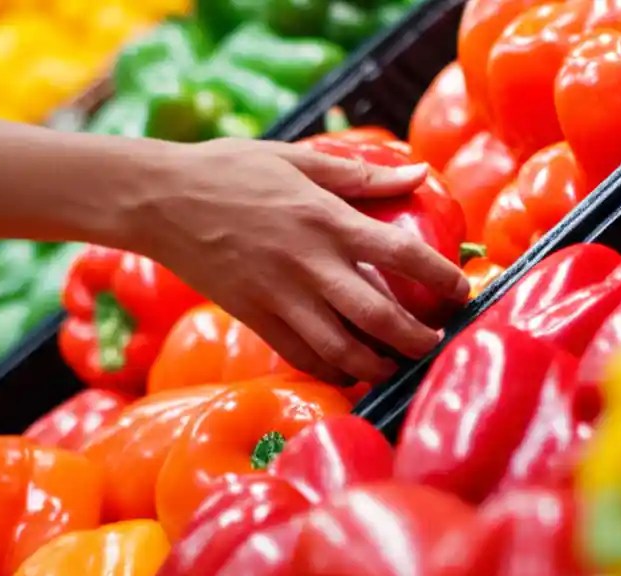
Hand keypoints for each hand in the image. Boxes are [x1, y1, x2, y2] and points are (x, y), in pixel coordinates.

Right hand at [114, 137, 469, 384]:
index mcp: (327, 218)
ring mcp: (280, 296)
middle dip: (416, 337)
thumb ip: (362, 174)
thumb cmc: (229, 171)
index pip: (403, 254)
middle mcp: (310, 263)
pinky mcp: (254, 317)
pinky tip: (349, 371)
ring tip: (397, 364)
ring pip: (343, 348)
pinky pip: (302, 356)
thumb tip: (418, 173)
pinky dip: (332, 371)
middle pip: (380, 314)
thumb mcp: (298, 160)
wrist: (160, 200)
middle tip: (434, 341)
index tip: (460, 289)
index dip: (440, 277)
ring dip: (378, 364)